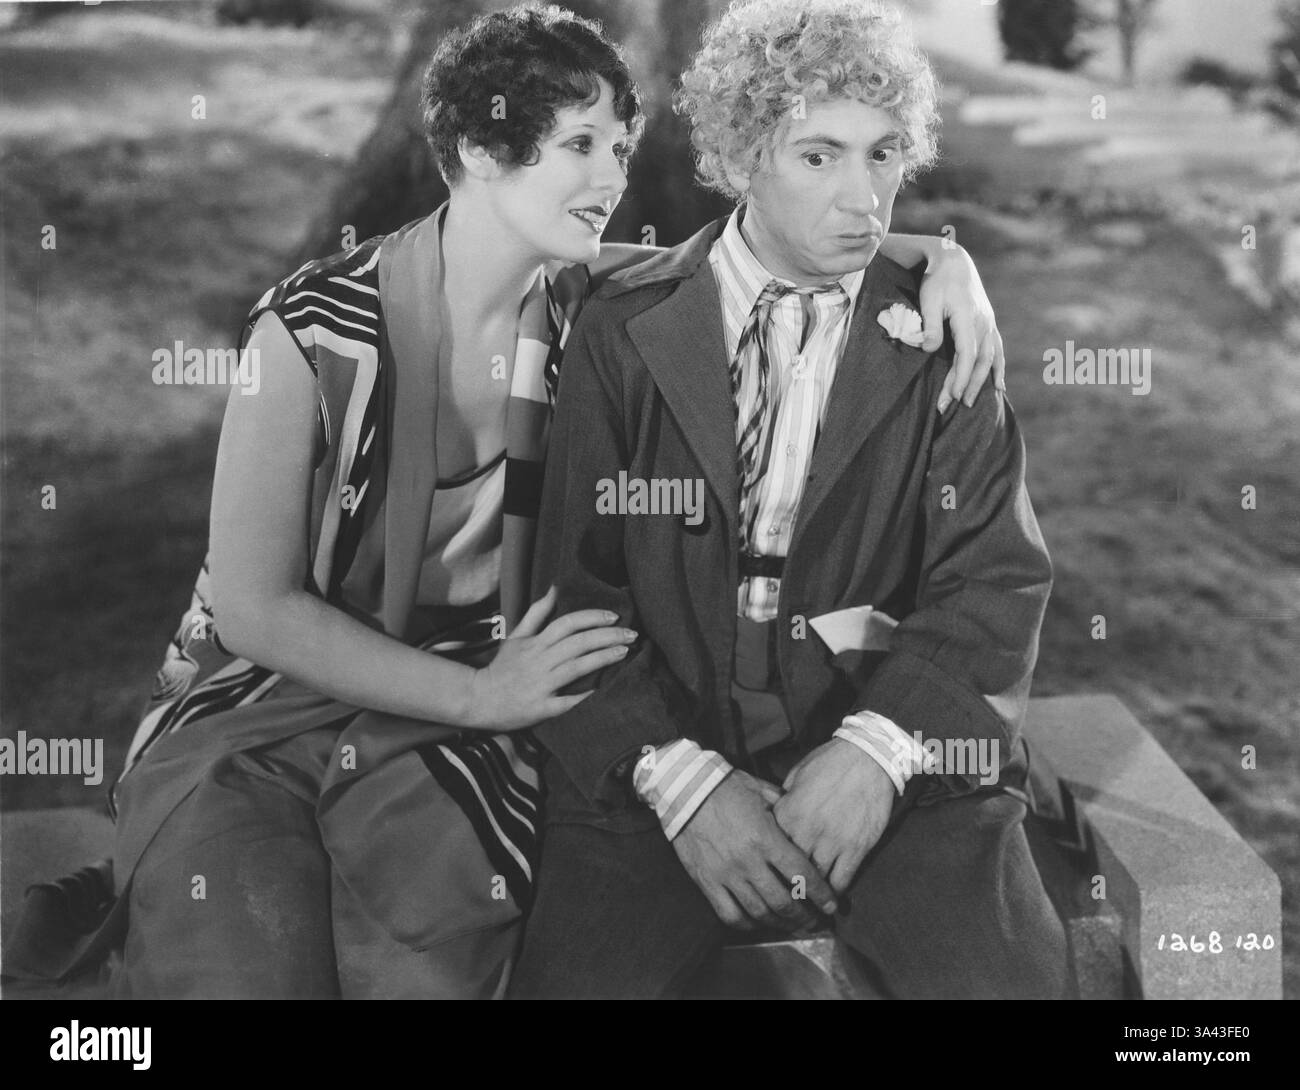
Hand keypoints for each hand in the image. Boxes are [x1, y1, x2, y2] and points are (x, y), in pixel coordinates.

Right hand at [466, 586, 635, 730]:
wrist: (479, 699)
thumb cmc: (502, 667)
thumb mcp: (516, 636)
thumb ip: (536, 613)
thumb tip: (555, 588)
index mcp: (535, 643)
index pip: (567, 623)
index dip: (592, 617)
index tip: (614, 615)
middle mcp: (539, 661)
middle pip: (578, 643)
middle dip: (607, 636)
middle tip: (631, 633)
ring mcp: (540, 685)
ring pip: (577, 668)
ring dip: (603, 658)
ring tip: (625, 652)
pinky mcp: (541, 707)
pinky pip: (567, 701)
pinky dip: (585, 694)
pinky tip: (605, 687)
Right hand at [671, 769, 837, 931]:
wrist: (685, 789)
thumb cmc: (726, 787)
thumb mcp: (761, 791)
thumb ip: (785, 808)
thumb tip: (803, 818)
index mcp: (766, 838)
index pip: (801, 874)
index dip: (820, 894)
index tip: (831, 905)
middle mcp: (749, 861)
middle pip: (784, 901)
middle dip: (804, 916)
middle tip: (815, 921)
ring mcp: (726, 874)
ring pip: (759, 912)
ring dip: (780, 923)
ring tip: (791, 925)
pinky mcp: (707, 881)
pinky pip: (729, 914)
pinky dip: (747, 924)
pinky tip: (758, 922)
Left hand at [773, 739, 895, 894]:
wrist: (869, 757)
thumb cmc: (830, 762)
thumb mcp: (796, 775)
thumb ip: (784, 800)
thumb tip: (776, 816)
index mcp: (787, 813)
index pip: (769, 849)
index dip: (768, 864)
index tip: (767, 876)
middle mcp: (805, 832)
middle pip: (789, 871)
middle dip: (786, 887)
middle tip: (784, 902)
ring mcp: (831, 842)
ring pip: (814, 881)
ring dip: (810, 895)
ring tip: (806, 908)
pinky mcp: (855, 848)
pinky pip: (841, 880)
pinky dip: (835, 893)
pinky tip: (832, 899)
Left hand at [918, 243, 1005, 410]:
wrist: (955, 261)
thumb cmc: (937, 281)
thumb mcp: (929, 300)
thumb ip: (930, 326)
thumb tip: (930, 350)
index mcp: (969, 318)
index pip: (967, 355)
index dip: (960, 377)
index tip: (951, 395)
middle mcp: (984, 323)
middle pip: (978, 361)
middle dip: (966, 385)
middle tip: (952, 406)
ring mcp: (989, 324)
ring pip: (989, 358)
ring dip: (980, 382)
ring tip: (970, 403)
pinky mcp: (988, 324)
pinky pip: (997, 350)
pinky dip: (998, 369)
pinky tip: (998, 386)